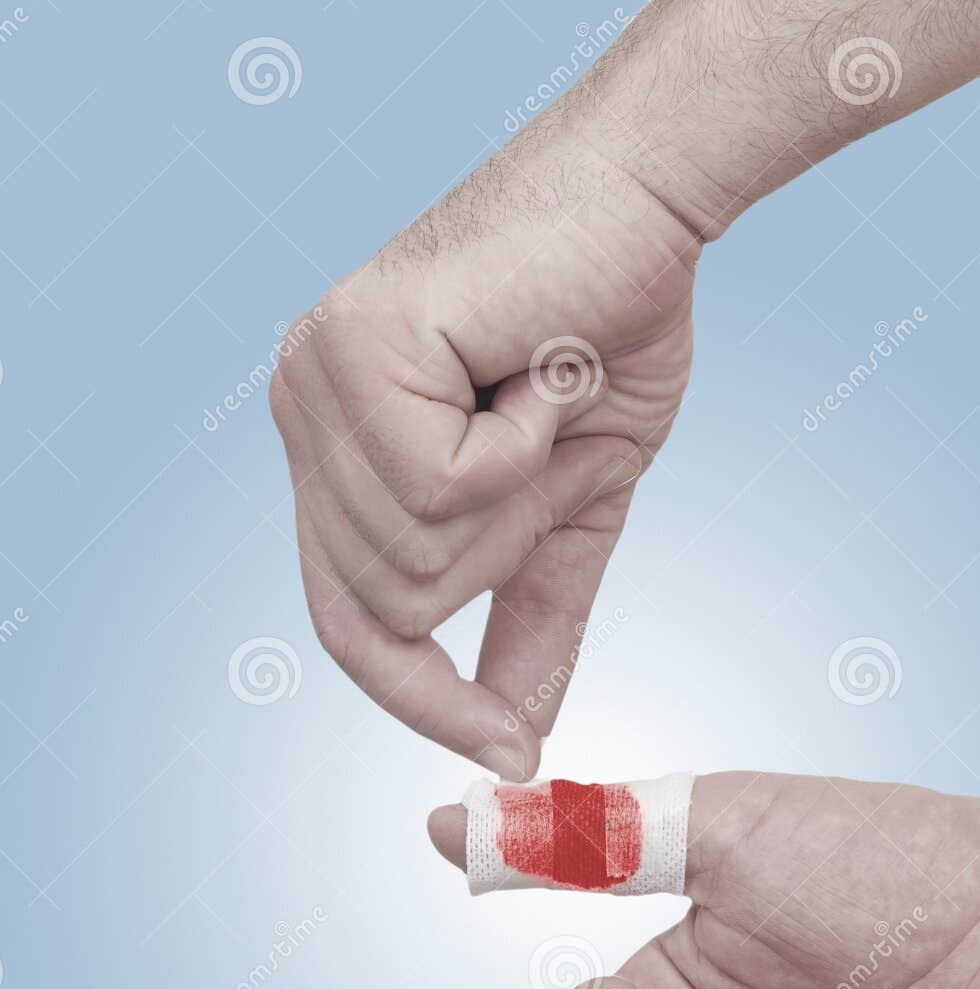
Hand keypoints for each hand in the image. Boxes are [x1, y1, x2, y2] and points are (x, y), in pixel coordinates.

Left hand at [269, 130, 700, 779]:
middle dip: (503, 551)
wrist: (646, 213)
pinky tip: (530, 370)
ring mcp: (315, 380)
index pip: (349, 620)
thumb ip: (529, 624)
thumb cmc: (606, 338)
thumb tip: (517, 748)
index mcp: (340, 455)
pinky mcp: (353, 348)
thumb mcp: (568, 516)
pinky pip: (439, 488)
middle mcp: (305, 416)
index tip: (504, 754)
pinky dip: (519, 448)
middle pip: (388, 604)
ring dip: (517, 496)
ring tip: (539, 394)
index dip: (423, 696)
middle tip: (547, 447)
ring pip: (411, 557)